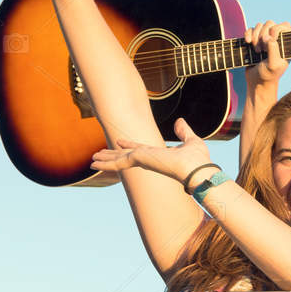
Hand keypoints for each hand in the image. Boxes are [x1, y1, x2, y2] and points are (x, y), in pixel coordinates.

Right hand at [92, 118, 217, 184]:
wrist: (198, 169)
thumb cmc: (198, 160)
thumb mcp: (190, 140)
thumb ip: (183, 131)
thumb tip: (180, 121)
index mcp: (158, 155)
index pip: (139, 150)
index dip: (129, 146)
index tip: (120, 143)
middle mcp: (149, 159)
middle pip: (125, 155)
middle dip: (112, 155)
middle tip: (98, 155)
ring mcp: (144, 161)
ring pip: (119, 160)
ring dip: (105, 160)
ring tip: (92, 161)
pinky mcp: (140, 160)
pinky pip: (119, 162)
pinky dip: (106, 163)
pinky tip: (94, 164)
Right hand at [243, 20, 290, 90]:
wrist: (256, 82)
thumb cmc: (269, 75)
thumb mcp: (274, 64)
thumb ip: (273, 49)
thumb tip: (268, 36)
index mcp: (285, 44)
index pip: (285, 26)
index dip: (277, 29)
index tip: (272, 39)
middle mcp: (276, 40)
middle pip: (270, 24)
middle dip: (263, 34)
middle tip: (263, 50)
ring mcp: (264, 39)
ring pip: (260, 25)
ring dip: (255, 36)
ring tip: (256, 50)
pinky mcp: (254, 40)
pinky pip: (250, 29)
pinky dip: (248, 34)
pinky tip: (247, 42)